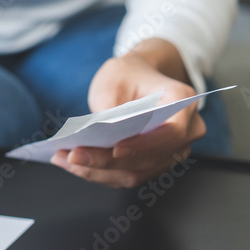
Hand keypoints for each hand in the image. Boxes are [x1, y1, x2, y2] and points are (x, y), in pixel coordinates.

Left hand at [51, 39, 204, 187]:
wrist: (138, 79)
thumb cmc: (129, 74)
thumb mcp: (116, 76)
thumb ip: (111, 106)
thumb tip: (97, 137)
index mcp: (182, 102)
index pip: (171, 132)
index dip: (144, 145)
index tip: (115, 149)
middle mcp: (185, 131)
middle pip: (148, 158)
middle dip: (107, 161)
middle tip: (72, 155)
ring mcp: (171, 152)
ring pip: (135, 172)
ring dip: (97, 171)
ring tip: (64, 159)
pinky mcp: (153, 164)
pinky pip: (126, 175)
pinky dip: (98, 172)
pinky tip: (72, 163)